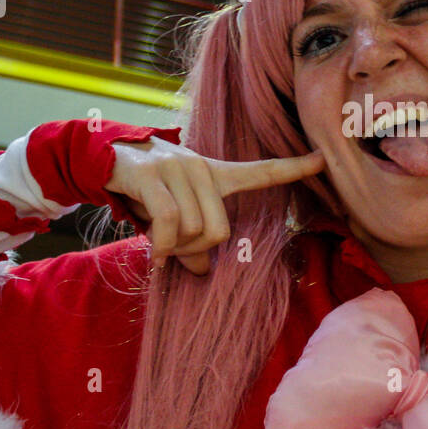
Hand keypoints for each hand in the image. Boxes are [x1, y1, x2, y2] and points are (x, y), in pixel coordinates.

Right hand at [106, 136, 325, 274]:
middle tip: (175, 251)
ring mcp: (177, 167)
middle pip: (220, 230)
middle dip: (197, 250)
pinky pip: (170, 222)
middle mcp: (202, 167)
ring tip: (158, 244)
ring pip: (194, 228)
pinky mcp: (151, 174)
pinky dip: (162, 246)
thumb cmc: (147, 191)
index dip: (293, 168)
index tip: (324, 159)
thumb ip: (193, 241)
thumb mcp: (174, 217)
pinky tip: (155, 255)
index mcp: (216, 174)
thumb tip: (202, 271)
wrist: (104, 158)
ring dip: (174, 249)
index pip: (262, 171)